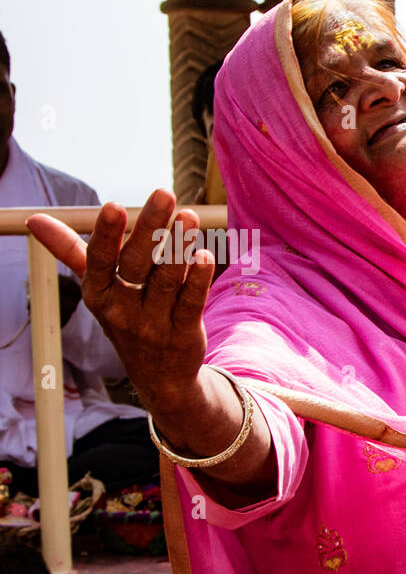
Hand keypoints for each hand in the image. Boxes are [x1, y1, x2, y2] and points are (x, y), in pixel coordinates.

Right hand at [26, 189, 215, 415]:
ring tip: (190, 217)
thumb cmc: (125, 318)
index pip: (99, 260)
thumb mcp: (97, 289)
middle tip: (164, 195)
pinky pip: (190, 303)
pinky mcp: (183, 333)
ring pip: (166, 281)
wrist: (159, 377)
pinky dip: (198, 280)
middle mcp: (122, 309)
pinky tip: (205, 256)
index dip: (107, 235)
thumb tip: (33, 219)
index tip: (114, 206)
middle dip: (150, 229)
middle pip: (136, 263)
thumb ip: (71, 252)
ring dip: (179, 247)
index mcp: (99, 293)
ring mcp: (153, 323)